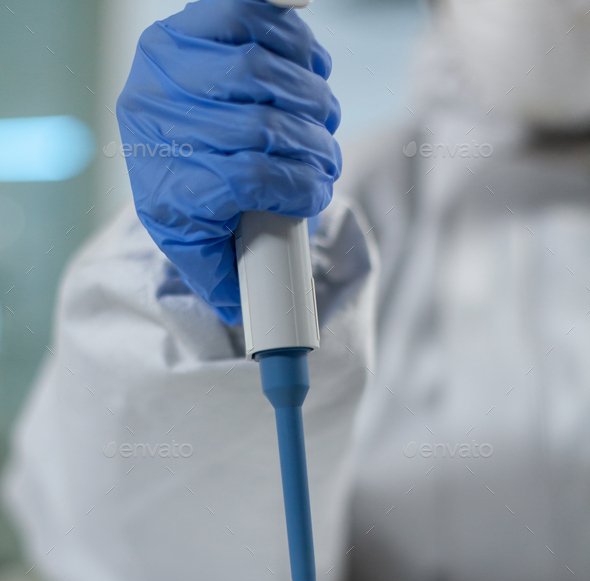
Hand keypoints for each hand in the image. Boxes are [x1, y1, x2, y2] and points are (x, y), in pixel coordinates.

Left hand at [117, 0, 340, 323]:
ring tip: (321, 122)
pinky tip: (307, 72)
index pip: (247, 177)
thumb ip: (225, 278)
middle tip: (324, 163)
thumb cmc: (183, 197)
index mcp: (162, 178)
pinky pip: (256, 20)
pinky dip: (296, 46)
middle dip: (311, 148)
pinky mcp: (190, 21)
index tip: (318, 196)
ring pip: (264, 73)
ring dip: (312, 101)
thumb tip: (254, 318)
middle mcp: (156, 115)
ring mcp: (170, 61)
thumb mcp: (197, 246)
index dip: (298, 186)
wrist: (153, 136)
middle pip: (262, 125)